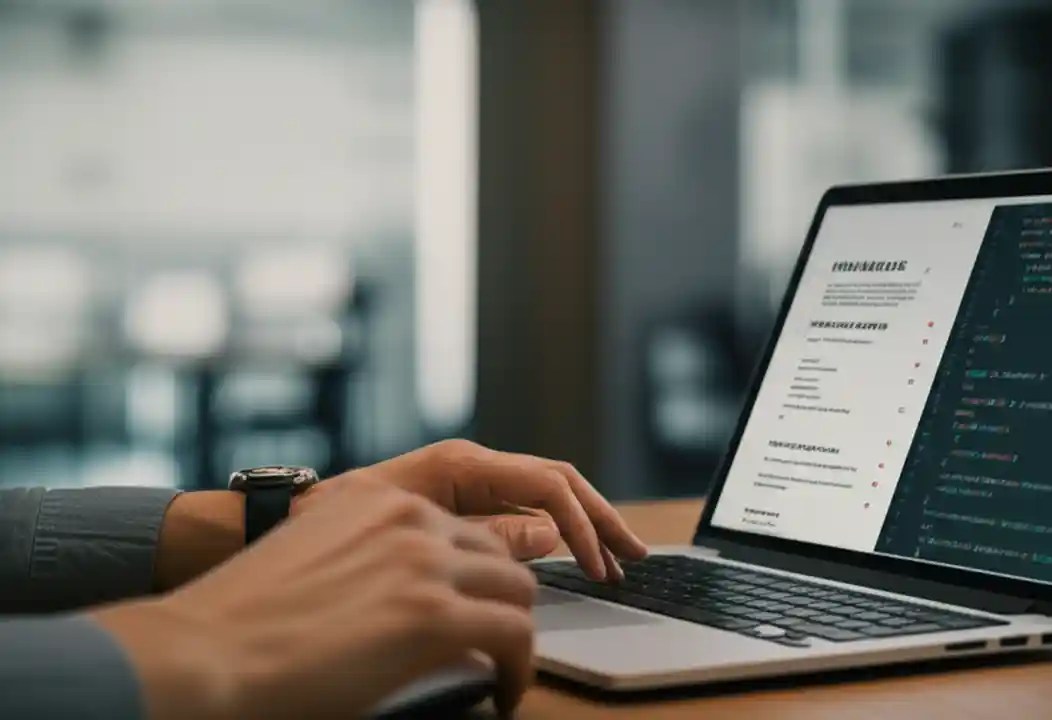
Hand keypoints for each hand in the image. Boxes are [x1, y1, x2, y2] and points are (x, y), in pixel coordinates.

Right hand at [96, 481, 535, 719]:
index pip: (458, 530)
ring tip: (501, 674)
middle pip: (498, 557)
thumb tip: (397, 595)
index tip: (472, 613)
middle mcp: (409, 516)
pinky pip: (515, 637)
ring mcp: (425, 562)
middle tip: (494, 647)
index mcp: (374, 497)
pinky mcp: (435, 615)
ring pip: (517, 592)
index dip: (473, 579)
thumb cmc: (239, 623)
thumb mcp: (313, 555)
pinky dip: (519, 670)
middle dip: (502, 604)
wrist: (202, 655)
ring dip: (515, 637)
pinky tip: (502, 696)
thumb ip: (364, 557)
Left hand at [327, 439, 647, 580]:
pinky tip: (571, 557)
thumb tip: (551, 535)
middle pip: (557, 484)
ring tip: (616, 559)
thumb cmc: (333, 532)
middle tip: (635, 558)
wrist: (277, 528)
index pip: (547, 485)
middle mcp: (469, 467)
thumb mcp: (411, 538)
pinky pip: (521, 512)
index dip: (583, 526)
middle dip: (600, 520)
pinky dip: (554, 533)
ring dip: (584, 527)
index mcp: (460, 464)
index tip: (600, 568)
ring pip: (544, 496)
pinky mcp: (459, 506)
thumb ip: (485, 537)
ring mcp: (466, 485)